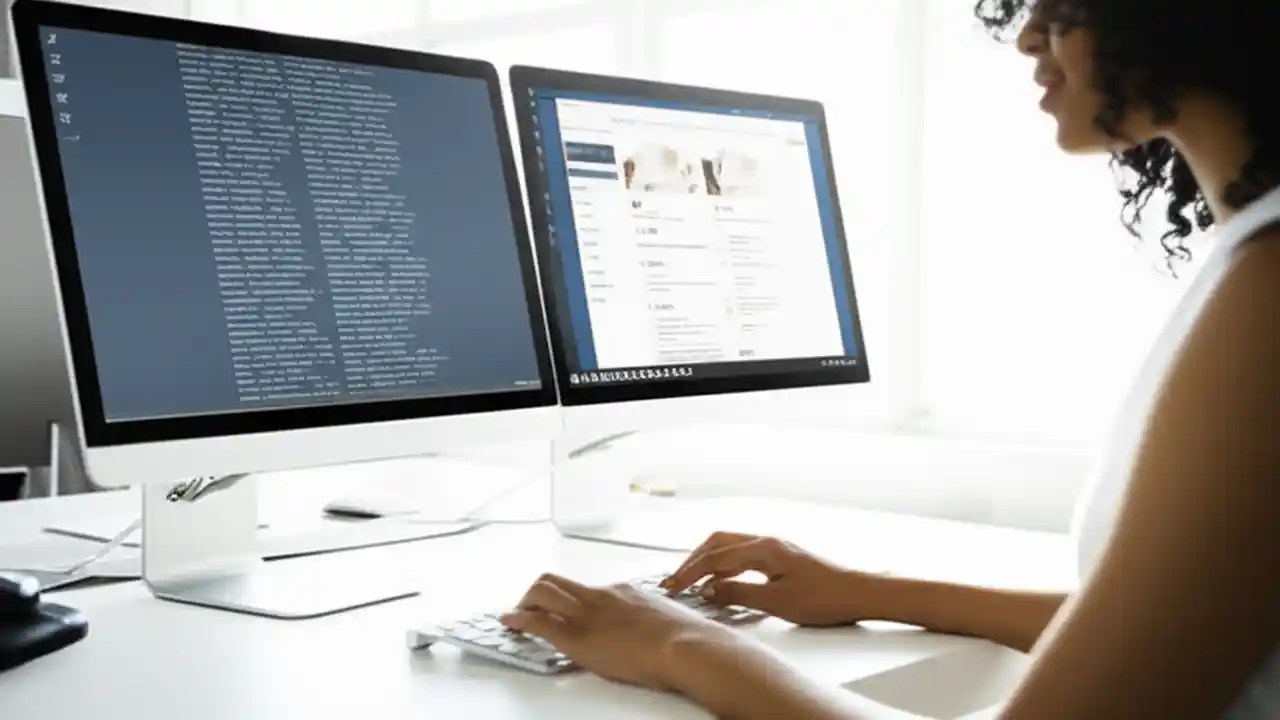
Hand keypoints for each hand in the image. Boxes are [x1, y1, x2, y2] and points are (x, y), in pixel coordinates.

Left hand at [500, 573, 738, 689]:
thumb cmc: (687, 640)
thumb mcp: (666, 621)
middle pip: (555, 580)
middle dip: (536, 592)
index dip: (567, 597)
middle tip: (528, 607)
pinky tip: (510, 624)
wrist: (687, 646)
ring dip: (524, 603)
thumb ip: (652, 621)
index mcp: (622, 593)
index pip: (585, 590)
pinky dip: (518, 620)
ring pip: (542, 591)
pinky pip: (539, 621)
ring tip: (515, 616)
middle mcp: (600, 596)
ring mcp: (587, 614)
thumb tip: (656, 630)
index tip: (562, 606)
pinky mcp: (577, 637)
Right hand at [662, 532, 879, 626]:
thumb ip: (739, 593)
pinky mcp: (781, 558)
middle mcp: (767, 542)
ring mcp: (774, 548)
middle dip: (693, 560)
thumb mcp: (777, 602)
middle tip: (675, 580)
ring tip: (691, 580)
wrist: (860, 593)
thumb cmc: (826, 598)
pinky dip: (724, 565)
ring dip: (707, 561)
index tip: (672, 585)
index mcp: (764, 549)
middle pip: (717, 542)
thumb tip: (708, 590)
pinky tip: (721, 582)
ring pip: (729, 546)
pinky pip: (742, 555)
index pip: (715, 558)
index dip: (689, 572)